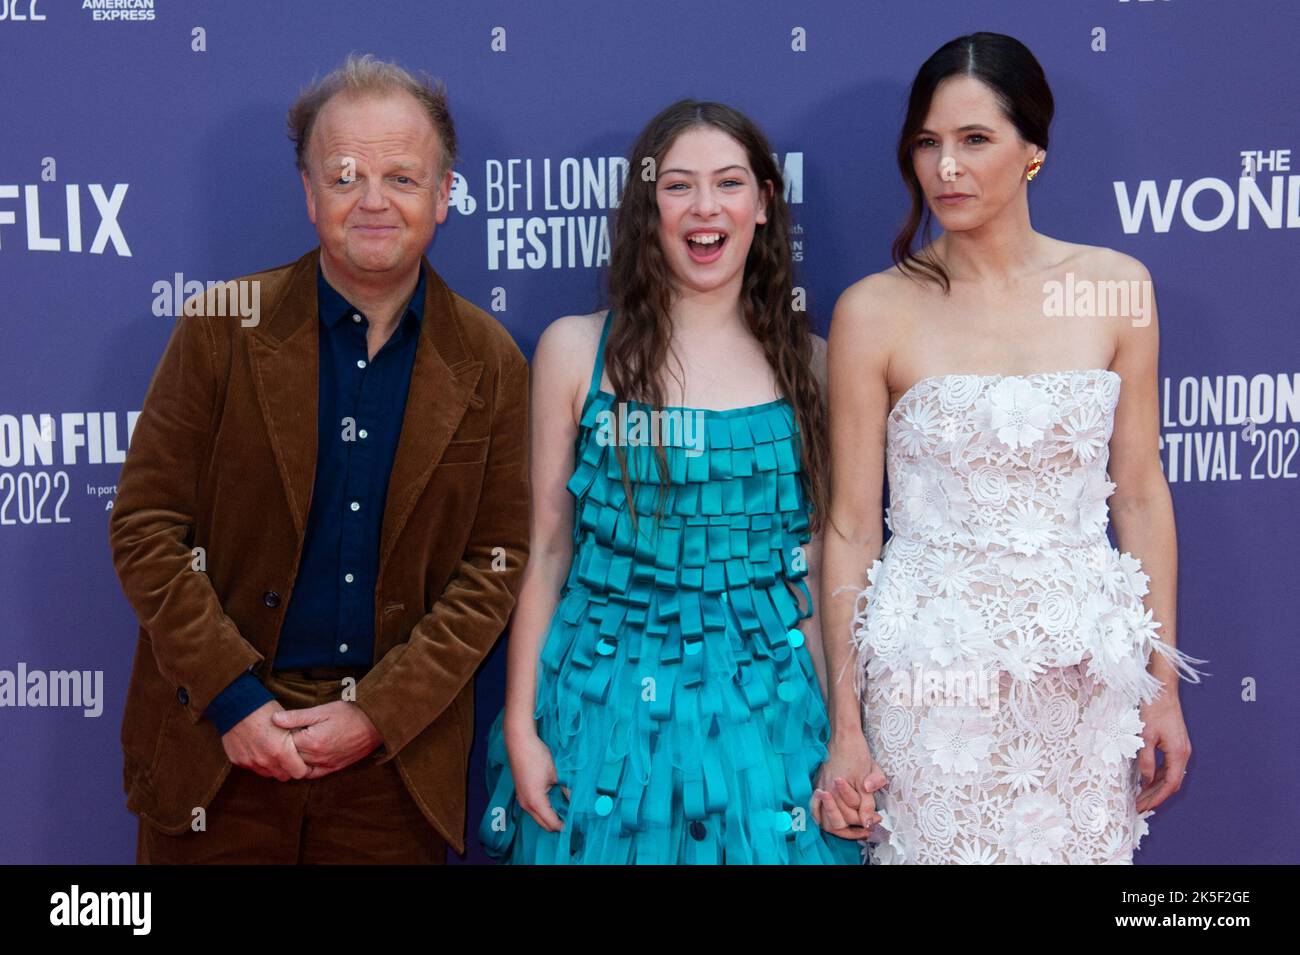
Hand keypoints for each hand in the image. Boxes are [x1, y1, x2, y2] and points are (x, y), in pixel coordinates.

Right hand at [220, 700, 311, 781]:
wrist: (236, 705)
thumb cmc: (265, 710)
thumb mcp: (288, 722)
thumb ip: (296, 739)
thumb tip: (306, 748)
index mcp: (281, 751)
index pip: (299, 773)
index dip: (303, 767)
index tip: (303, 761)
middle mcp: (265, 760)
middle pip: (283, 776)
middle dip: (288, 769)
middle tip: (289, 757)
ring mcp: (251, 762)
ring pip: (268, 773)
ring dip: (273, 767)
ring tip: (273, 752)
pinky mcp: (239, 761)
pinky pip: (253, 767)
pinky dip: (258, 762)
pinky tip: (258, 748)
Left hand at [271, 701, 382, 779]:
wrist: (375, 723)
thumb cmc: (349, 714)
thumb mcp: (322, 711)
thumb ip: (296, 717)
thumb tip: (274, 719)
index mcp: (311, 741)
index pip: (284, 744)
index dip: (279, 736)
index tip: (276, 729)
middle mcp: (317, 757)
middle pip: (290, 758)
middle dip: (283, 749)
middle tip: (279, 740)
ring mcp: (326, 764)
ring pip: (300, 768)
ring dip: (292, 761)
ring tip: (290, 750)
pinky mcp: (334, 768)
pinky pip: (313, 774)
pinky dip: (305, 769)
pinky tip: (303, 761)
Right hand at [505, 722, 566, 831]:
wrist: (519, 743)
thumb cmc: (537, 757)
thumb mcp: (556, 774)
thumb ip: (566, 790)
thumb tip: (575, 800)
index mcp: (535, 802)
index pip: (552, 823)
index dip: (564, 825)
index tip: (576, 822)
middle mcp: (526, 804)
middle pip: (543, 824)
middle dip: (557, 824)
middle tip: (572, 817)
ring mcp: (521, 799)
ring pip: (537, 817)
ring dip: (549, 817)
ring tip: (564, 809)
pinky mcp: (520, 793)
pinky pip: (533, 809)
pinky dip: (543, 810)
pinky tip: (553, 801)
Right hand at [813, 733, 886, 839]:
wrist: (842, 736)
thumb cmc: (857, 753)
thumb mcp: (869, 775)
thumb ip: (868, 801)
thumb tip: (868, 821)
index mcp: (838, 790)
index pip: (852, 817)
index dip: (867, 821)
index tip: (877, 819)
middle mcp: (826, 792)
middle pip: (837, 823)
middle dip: (854, 828)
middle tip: (868, 827)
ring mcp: (819, 790)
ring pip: (825, 821)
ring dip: (840, 828)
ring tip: (854, 829)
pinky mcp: (817, 786)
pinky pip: (815, 811)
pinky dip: (823, 820)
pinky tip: (833, 822)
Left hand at [1135, 692, 1191, 812]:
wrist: (1162, 689)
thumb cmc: (1154, 709)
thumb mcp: (1145, 736)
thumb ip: (1145, 759)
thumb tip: (1144, 780)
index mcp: (1178, 754)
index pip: (1169, 785)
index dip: (1156, 798)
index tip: (1142, 807)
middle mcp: (1183, 754)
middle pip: (1171, 783)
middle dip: (1155, 796)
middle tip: (1138, 806)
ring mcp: (1180, 749)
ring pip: (1169, 775)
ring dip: (1155, 787)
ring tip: (1140, 797)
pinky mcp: (1175, 744)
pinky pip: (1168, 766)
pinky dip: (1157, 776)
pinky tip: (1145, 780)